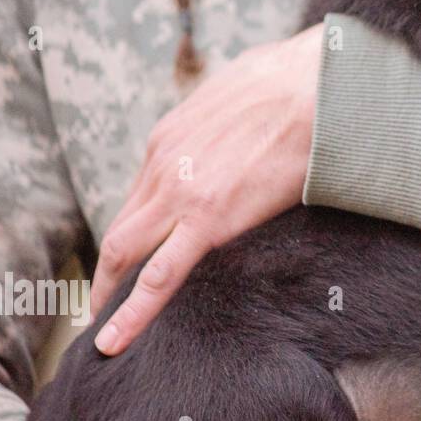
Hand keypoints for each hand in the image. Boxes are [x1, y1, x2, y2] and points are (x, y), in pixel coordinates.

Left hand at [91, 24, 323, 354]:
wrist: (319, 85)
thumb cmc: (295, 80)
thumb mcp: (240, 91)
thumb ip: (227, 117)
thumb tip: (247, 120)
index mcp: (172, 135)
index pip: (143, 194)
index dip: (137, 228)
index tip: (136, 253)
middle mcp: (163, 163)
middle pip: (122, 228)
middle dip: (107, 269)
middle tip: (101, 302)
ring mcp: (180, 192)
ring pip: (127, 253)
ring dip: (110, 291)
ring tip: (103, 327)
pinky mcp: (208, 219)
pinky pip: (160, 275)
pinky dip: (132, 311)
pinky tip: (116, 339)